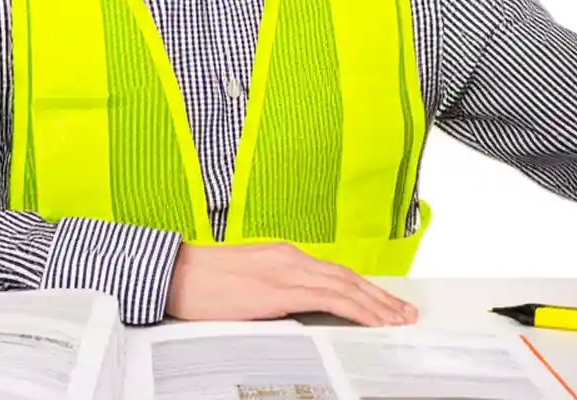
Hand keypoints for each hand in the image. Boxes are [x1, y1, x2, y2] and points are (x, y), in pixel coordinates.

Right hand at [166, 241, 418, 325]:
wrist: (171, 275)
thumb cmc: (199, 283)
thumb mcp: (244, 283)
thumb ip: (272, 291)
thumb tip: (292, 312)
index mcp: (281, 256)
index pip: (334, 272)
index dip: (364, 288)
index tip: (384, 302)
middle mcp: (289, 258)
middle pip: (347, 277)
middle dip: (380, 297)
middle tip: (405, 313)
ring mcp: (285, 271)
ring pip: (345, 286)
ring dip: (376, 305)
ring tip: (396, 321)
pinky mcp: (278, 290)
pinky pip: (329, 298)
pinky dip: (356, 308)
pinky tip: (371, 320)